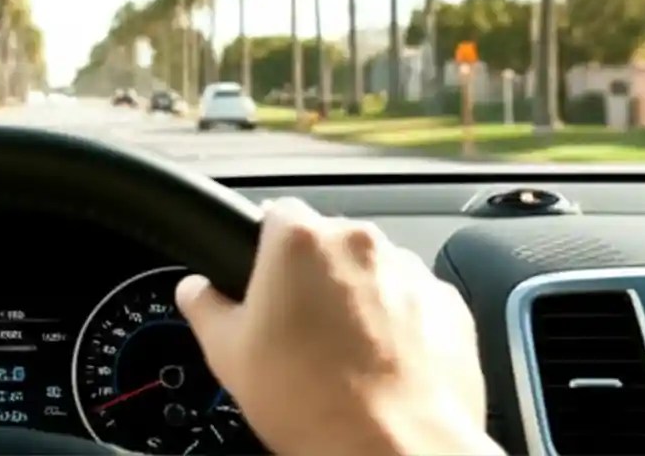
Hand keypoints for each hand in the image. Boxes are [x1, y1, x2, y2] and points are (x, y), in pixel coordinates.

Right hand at [176, 198, 498, 455]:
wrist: (395, 448)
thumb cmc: (312, 402)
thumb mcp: (228, 355)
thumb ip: (206, 307)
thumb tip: (196, 292)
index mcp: (298, 241)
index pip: (275, 213)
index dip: (264, 246)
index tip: (263, 277)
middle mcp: (358, 243)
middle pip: (327, 243)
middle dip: (313, 277)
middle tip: (298, 329)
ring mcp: (410, 271)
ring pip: (374, 272)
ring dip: (359, 298)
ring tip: (344, 355)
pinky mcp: (448, 305)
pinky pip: (415, 302)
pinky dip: (402, 323)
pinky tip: (382, 366)